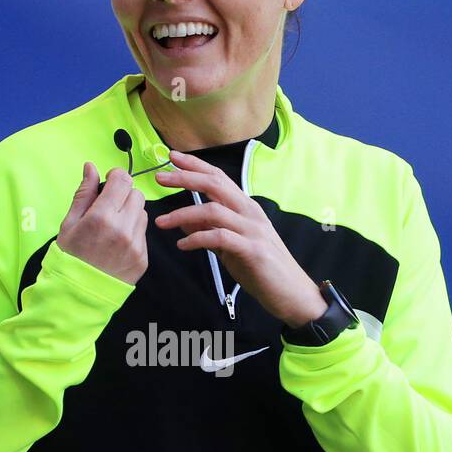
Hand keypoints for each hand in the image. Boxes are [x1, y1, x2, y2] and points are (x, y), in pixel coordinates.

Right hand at [57, 164, 148, 284]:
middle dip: (124, 195)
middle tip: (109, 207)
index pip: (123, 180)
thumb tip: (90, 167)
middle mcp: (122, 230)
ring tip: (113, 227)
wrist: (78, 293)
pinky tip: (117, 243)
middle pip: (136, 194)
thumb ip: (84, 193)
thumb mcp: (69, 223)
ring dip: (130, 213)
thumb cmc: (70, 257)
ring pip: (143, 213)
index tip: (110, 183)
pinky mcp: (142, 258)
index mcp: (101, 218)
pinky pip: (143, 233)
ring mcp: (135, 245)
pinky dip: (133, 232)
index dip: (116, 177)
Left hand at [154, 151, 326, 326]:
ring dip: (182, 214)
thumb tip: (184, 222)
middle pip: (215, 184)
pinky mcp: (252, 249)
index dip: (195, 166)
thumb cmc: (263, 269)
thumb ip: (211, 232)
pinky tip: (182, 246)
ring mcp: (252, 230)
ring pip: (213, 210)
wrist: (292, 293)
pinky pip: (219, 237)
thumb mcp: (231, 247)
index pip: (219, 178)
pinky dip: (197, 239)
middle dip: (185, 178)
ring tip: (161, 223)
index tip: (172, 158)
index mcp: (246, 208)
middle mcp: (250, 213)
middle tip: (160, 178)